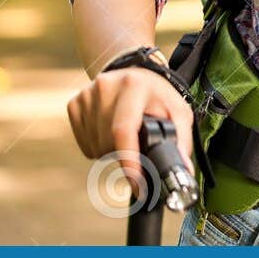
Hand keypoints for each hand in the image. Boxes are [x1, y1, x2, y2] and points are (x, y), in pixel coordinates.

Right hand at [67, 67, 193, 198]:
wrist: (133, 72)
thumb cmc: (157, 95)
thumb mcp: (177, 110)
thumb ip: (182, 141)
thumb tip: (183, 172)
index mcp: (134, 86)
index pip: (123, 130)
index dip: (129, 162)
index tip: (138, 185)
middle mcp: (106, 87)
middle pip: (108, 144)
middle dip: (125, 155)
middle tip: (138, 145)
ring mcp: (87, 95)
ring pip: (95, 147)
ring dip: (111, 152)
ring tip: (126, 135)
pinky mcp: (74, 103)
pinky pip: (84, 143)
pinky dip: (98, 146)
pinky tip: (110, 131)